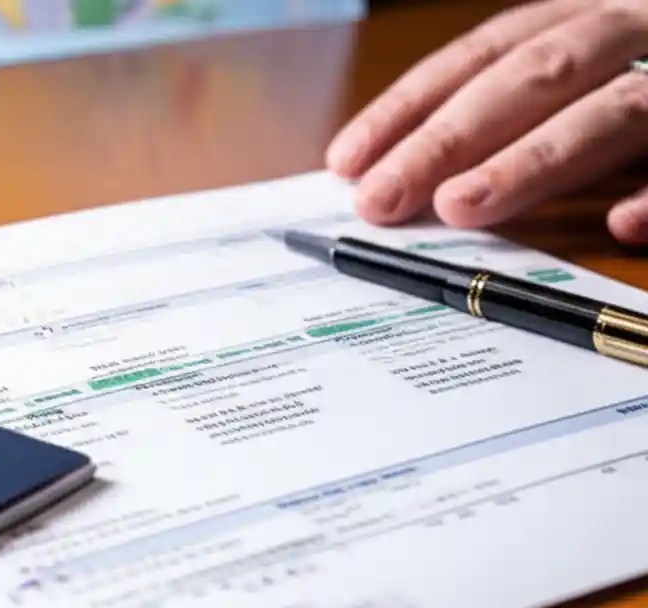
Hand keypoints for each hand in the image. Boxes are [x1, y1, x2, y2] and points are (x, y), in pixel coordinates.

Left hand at [326, 0, 647, 242]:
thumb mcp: (591, 90)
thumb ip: (528, 116)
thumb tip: (418, 175)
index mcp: (598, 14)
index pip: (488, 50)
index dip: (414, 103)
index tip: (348, 161)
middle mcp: (644, 22)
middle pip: (538, 71)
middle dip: (451, 136)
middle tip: (381, 199)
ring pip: (617, 108)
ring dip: (536, 158)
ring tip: (464, 207)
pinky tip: (621, 228)